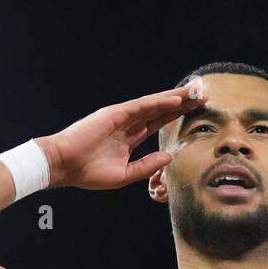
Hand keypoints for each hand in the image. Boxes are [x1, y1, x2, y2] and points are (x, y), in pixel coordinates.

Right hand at [37, 81, 206, 188]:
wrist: (64, 165)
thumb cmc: (88, 172)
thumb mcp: (124, 175)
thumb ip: (147, 165)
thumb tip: (169, 157)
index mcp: (129, 138)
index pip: (158, 123)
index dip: (175, 117)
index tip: (195, 113)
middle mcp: (127, 124)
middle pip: (160, 110)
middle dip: (181, 104)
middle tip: (202, 97)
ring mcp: (121, 117)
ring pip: (154, 104)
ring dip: (175, 98)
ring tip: (195, 93)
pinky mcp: (115, 114)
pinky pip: (142, 106)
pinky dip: (159, 102)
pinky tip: (175, 100)